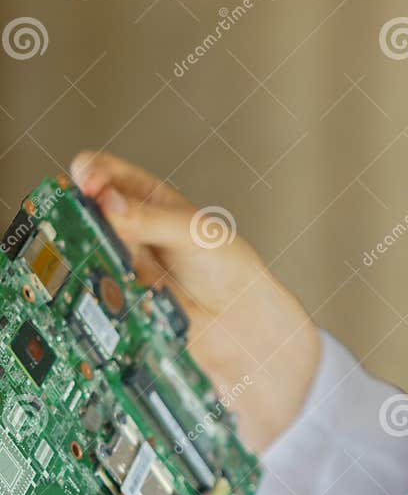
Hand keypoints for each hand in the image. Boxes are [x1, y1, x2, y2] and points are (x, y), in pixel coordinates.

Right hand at [70, 151, 320, 450]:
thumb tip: (110, 206)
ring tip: (110, 259)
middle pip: (82, 210)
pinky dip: (93, 285)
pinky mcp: (115, 296)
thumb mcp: (195, 232)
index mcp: (144, 198)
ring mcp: (116, 262)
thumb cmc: (228, 267)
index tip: (90, 183)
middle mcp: (125, 228)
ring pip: (81, 249)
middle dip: (80, 214)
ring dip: (85, 251)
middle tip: (92, 223)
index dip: (91, 172)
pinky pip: (90, 287)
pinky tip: (112, 288)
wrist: (241, 321)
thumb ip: (151, 219)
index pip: (104, 172)